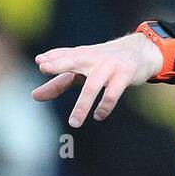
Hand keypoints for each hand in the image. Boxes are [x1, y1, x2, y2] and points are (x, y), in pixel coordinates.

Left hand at [33, 33, 163, 126]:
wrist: (140, 52)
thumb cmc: (104, 62)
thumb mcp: (82, 69)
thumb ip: (59, 82)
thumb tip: (34, 96)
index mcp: (81, 55)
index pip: (64, 55)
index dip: (52, 57)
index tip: (39, 61)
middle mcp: (93, 58)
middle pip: (73, 60)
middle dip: (59, 63)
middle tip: (44, 67)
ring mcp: (109, 67)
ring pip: (92, 86)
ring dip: (82, 106)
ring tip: (74, 123)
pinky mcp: (124, 76)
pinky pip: (112, 94)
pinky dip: (104, 107)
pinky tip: (98, 116)